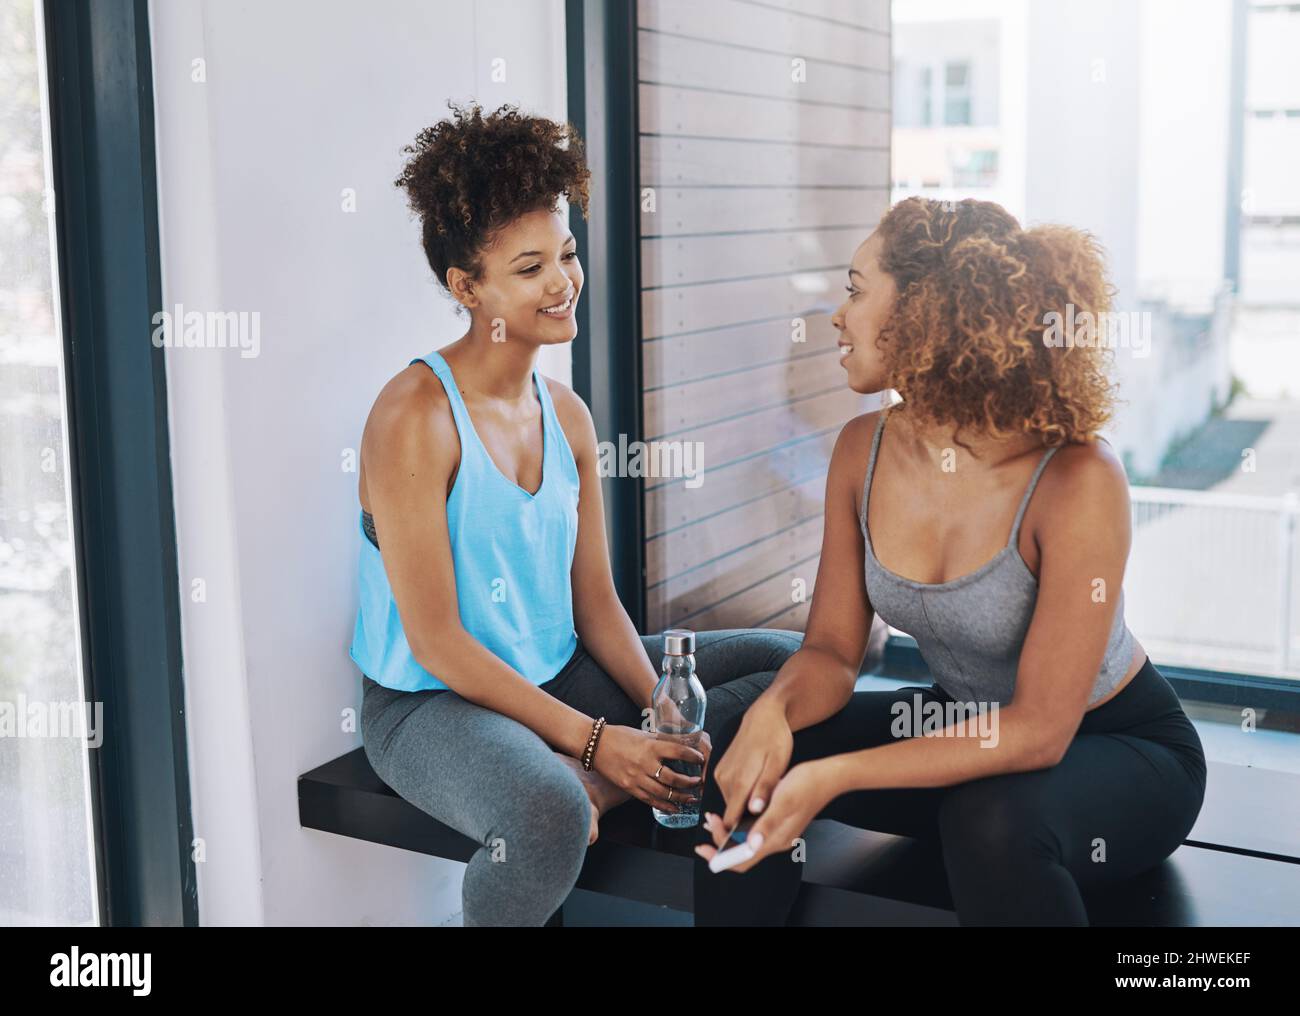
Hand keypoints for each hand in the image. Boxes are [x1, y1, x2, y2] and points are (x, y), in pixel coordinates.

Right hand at [593, 724, 705, 812]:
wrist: (595, 744)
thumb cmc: (619, 735)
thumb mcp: (642, 734)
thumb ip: (660, 742)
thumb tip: (680, 745)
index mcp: (649, 746)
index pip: (678, 752)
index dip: (693, 757)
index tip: (701, 759)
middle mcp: (644, 763)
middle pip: (673, 778)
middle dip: (689, 783)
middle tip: (698, 782)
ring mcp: (636, 778)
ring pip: (663, 793)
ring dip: (680, 797)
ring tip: (691, 797)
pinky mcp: (629, 787)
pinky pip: (649, 800)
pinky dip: (664, 805)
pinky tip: (674, 807)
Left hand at [694, 760, 836, 873]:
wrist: (827, 776)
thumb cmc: (806, 785)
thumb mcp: (783, 801)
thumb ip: (767, 823)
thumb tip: (750, 843)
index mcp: (776, 839)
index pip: (742, 860)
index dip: (719, 858)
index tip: (702, 847)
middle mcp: (776, 840)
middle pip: (741, 853)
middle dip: (720, 841)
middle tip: (708, 820)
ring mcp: (778, 832)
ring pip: (745, 842)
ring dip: (727, 833)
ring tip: (713, 818)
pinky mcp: (778, 822)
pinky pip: (753, 831)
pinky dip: (738, 825)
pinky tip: (732, 813)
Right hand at [710, 697, 793, 833]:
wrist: (763, 717)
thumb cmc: (775, 739)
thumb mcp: (777, 764)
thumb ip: (764, 789)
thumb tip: (753, 811)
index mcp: (739, 781)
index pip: (732, 820)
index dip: (740, 835)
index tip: (753, 842)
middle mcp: (724, 779)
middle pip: (732, 813)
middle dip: (746, 820)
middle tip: (767, 814)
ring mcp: (720, 774)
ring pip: (731, 802)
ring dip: (744, 806)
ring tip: (764, 798)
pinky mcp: (719, 770)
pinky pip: (730, 792)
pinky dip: (741, 795)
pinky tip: (755, 787)